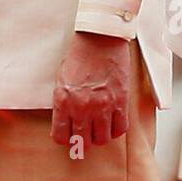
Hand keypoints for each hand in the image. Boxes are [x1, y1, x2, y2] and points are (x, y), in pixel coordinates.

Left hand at [51, 31, 131, 145]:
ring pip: (102, 139)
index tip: (68, 136)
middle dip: (82, 142)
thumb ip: (62, 101)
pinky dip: (116, 130)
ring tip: (99, 128)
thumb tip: (65, 120)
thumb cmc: (79, 55)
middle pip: (82, 142)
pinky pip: (120, 129)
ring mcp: (102, 106)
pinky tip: (113, 122)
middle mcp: (82, 107)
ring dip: (100, 136)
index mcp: (63, 101)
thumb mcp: (61, 78)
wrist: (100, 38)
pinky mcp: (120, 102)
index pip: (60, 137)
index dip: (65, 139)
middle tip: (85, 136)